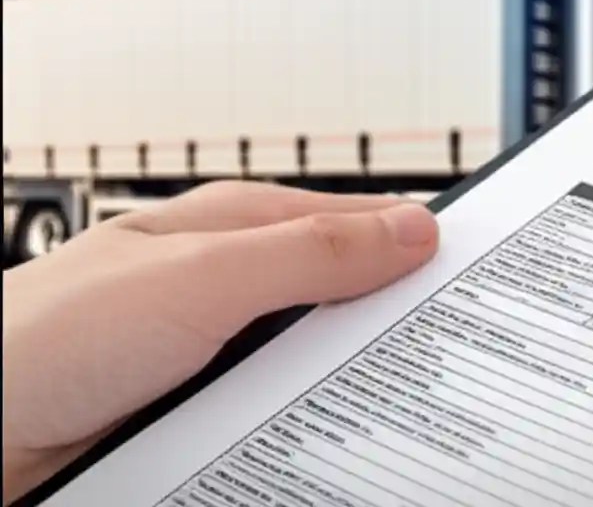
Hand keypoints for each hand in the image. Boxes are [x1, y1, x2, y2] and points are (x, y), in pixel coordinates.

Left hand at [1, 181, 438, 504]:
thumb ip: (312, 252)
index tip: (476, 276)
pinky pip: (282, 413)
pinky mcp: (203, 411)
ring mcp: (215, 350)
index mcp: (231, 225)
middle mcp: (227, 284)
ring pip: (316, 362)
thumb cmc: (43, 340)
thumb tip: (410, 230)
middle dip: (392, 322)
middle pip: (343, 297)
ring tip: (400, 403)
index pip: (355, 224)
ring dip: (350, 382)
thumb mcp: (202, 277)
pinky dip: (312, 422)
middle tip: (451, 350)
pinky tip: (334, 439)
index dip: (418, 246)